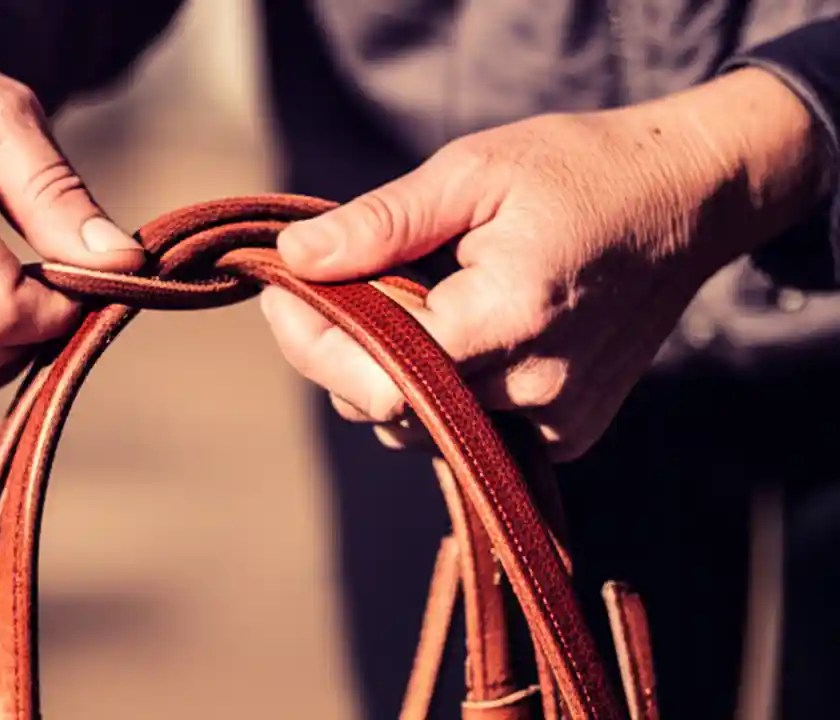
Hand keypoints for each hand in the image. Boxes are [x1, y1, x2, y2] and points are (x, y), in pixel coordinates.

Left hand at [262, 69, 823, 459]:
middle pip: (387, 408)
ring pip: (419, 428)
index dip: (312, 340)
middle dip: (339, 353)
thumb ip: (382, 224)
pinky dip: (436, 389)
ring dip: (386, 372)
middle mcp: (536, 389)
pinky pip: (465, 431)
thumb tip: (298, 257)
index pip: (375, 372)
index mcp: (510, 318)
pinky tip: (449, 332)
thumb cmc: (580, 171)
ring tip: (401, 299)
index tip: (284, 290)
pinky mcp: (568, 433)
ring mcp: (556, 421)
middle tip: (328, 285)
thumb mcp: (474, 172)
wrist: (686, 200)